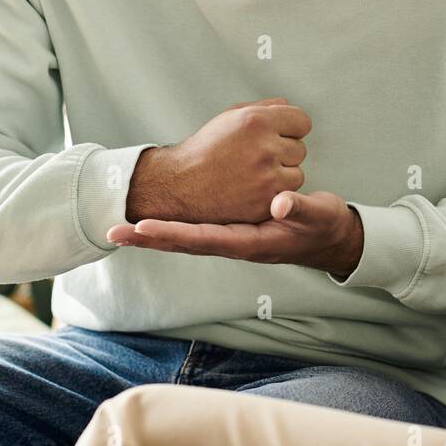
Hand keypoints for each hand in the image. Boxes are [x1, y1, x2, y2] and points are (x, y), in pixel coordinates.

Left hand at [108, 190, 364, 278]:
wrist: (333, 236)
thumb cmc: (325, 226)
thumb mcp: (318, 214)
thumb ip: (300, 208)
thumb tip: (277, 203)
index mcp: (250, 241)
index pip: (203, 239)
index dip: (171, 234)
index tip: (141, 228)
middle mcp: (235, 242)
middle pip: (183, 242)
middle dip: (148, 237)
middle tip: (112, 230)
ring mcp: (232, 236)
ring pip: (186, 236)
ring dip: (155, 232)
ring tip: (122, 226)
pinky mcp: (233, 227)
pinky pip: (197, 228)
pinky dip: (174, 224)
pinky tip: (158, 217)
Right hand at [125, 97, 310, 225]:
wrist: (179, 185)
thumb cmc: (205, 149)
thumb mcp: (229, 118)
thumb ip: (262, 108)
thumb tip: (288, 104)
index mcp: (257, 121)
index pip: (302, 121)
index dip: (291, 128)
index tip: (278, 136)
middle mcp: (264, 147)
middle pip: (300, 149)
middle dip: (283, 152)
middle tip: (257, 158)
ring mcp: (266, 177)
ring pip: (297, 174)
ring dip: (282, 175)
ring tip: (254, 175)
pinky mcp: (264, 202)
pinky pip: (286, 196)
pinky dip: (274, 195)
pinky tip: (252, 190)